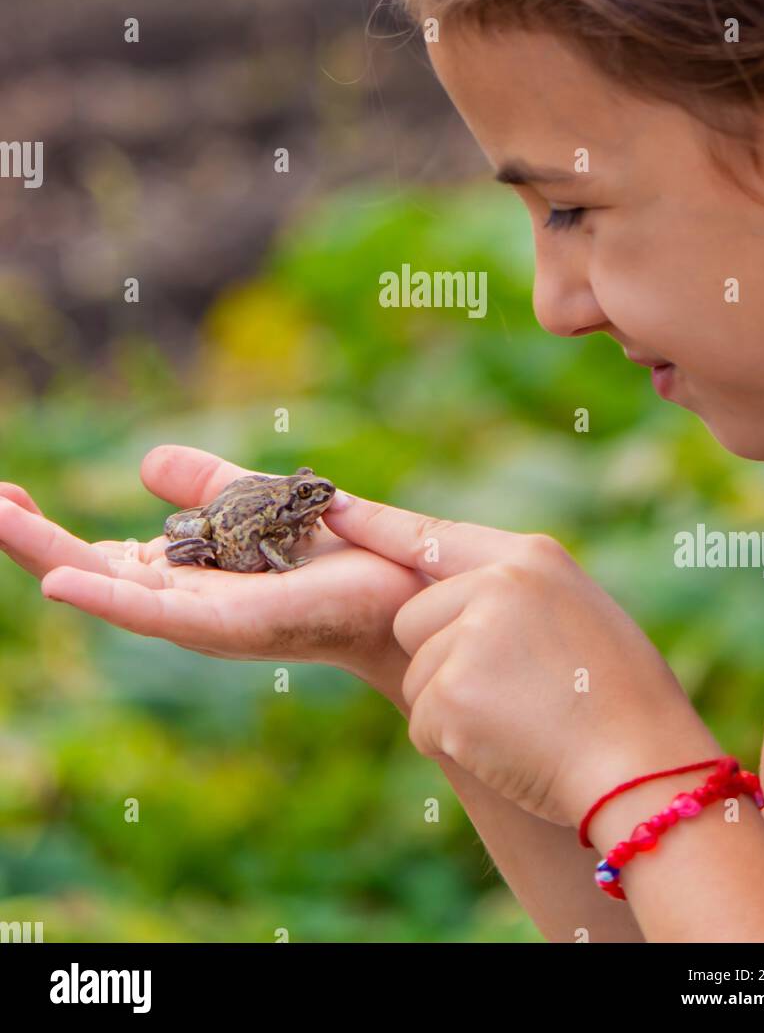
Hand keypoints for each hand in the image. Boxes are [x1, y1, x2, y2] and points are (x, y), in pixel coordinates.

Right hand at [0, 447, 423, 698]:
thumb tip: (144, 461)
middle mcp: (180, 602)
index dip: (47, 526)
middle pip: (88, 570)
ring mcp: (200, 618)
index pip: (96, 553)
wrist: (400, 587)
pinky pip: (157, 612)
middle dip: (30, 539)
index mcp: (180, 575)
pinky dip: (106, 597)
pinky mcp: (229, 624)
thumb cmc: (330, 553)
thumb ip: (200, 484)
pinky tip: (60, 578)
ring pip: (108, 589)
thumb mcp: (248, 502)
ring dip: (48, 557)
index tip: (5, 491)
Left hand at [325, 494, 720, 826]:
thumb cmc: (625, 703)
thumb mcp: (578, 616)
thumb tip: (449, 604)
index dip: (376, 523)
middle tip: (515, 693)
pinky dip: (456, 745)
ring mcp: (469, 635)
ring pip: (419, 675)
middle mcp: (495, 584)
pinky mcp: (450, 693)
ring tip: (524, 721)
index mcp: (532, 557)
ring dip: (454, 708)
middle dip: (443, 659)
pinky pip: (424, 723)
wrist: (647, 770)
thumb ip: (514, 597)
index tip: (333, 505)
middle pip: (414, 618)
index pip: (433, 535)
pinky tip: (510, 748)